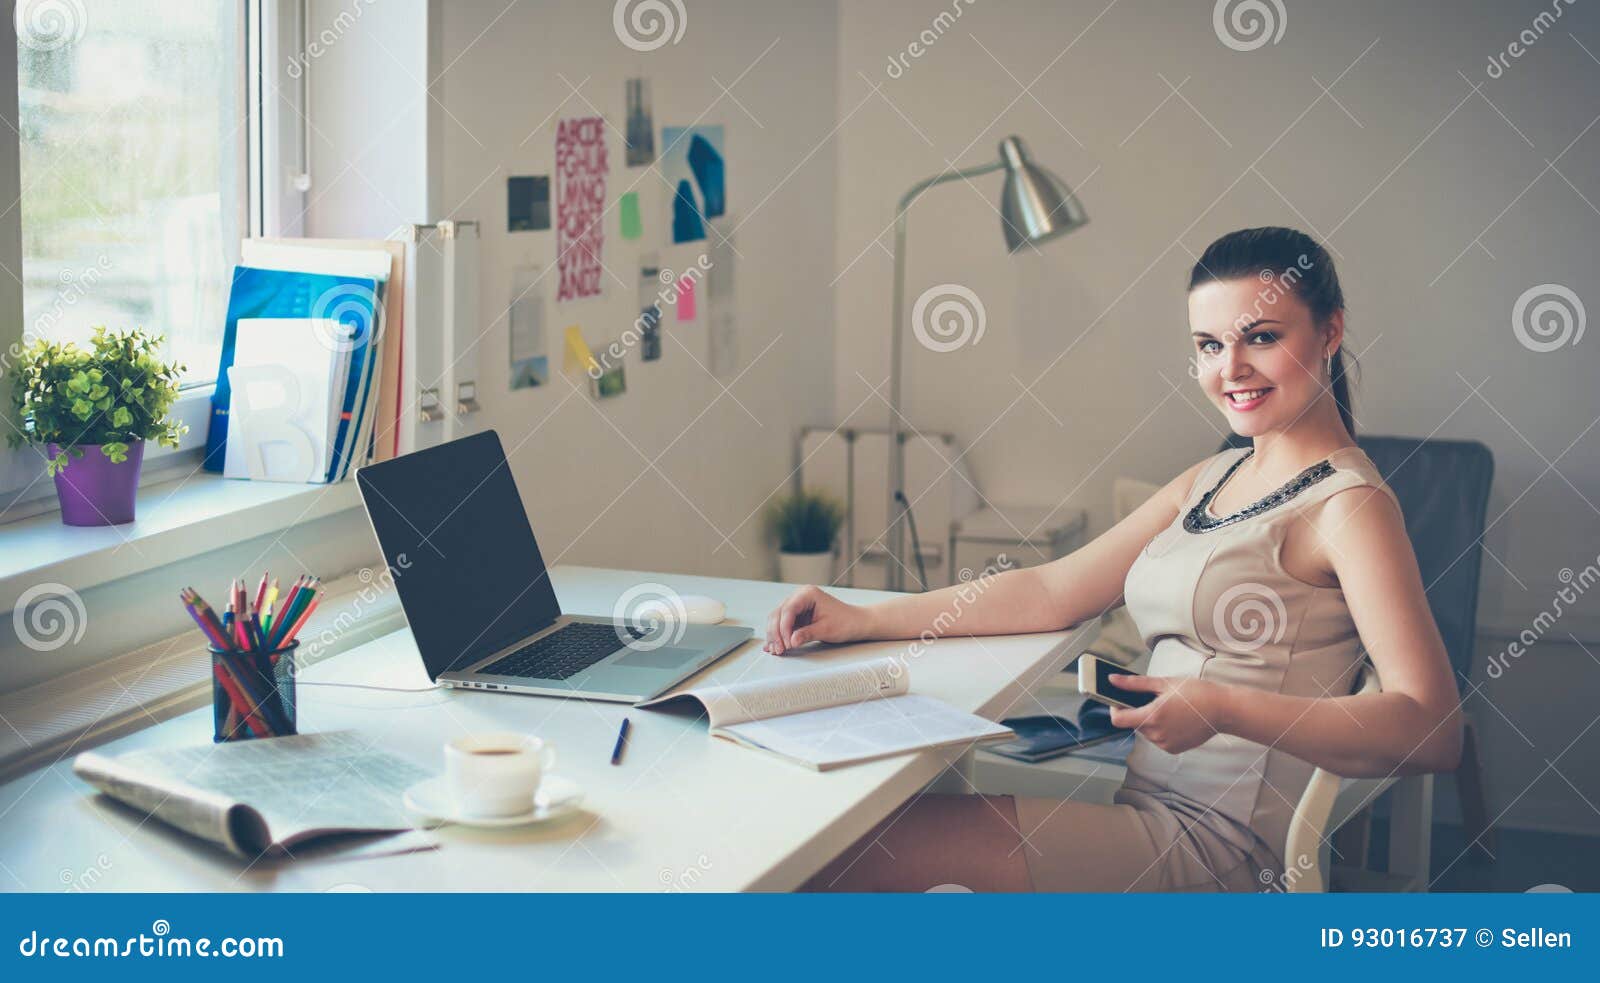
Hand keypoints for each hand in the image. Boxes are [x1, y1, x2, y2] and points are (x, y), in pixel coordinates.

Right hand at [762, 585, 870, 654]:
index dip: (784, 628)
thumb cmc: (846, 622)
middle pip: (778, 614)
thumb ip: (807, 634)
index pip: (788, 610)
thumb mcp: (826, 630)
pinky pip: (782, 625)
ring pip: (777, 619)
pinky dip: (778, 636)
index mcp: (808, 594)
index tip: (786, 643)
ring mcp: (797, 606)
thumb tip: (791, 641)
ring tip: (776, 650)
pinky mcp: (797, 616)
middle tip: (779, 649)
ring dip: (774, 635)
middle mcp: (800, 597)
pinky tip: (774, 645)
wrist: (856, 624)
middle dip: (776, 633)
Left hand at [1107, 674, 1229, 754]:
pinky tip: (1175, 719)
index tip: (1119, 700)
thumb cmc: (1195, 692)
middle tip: (1154, 699)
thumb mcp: (1164, 683)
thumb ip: (1135, 684)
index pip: (1118, 719)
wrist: (1222, 709)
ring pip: (1146, 732)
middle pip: (1133, 723)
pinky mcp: (1174, 749)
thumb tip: (1112, 680)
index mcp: (1152, 716)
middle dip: (1137, 711)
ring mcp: (1165, 744)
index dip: (1114, 708)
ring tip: (1168, 708)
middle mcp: (1157, 734)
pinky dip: (1161, 730)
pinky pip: (1158, 739)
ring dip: (1150, 721)